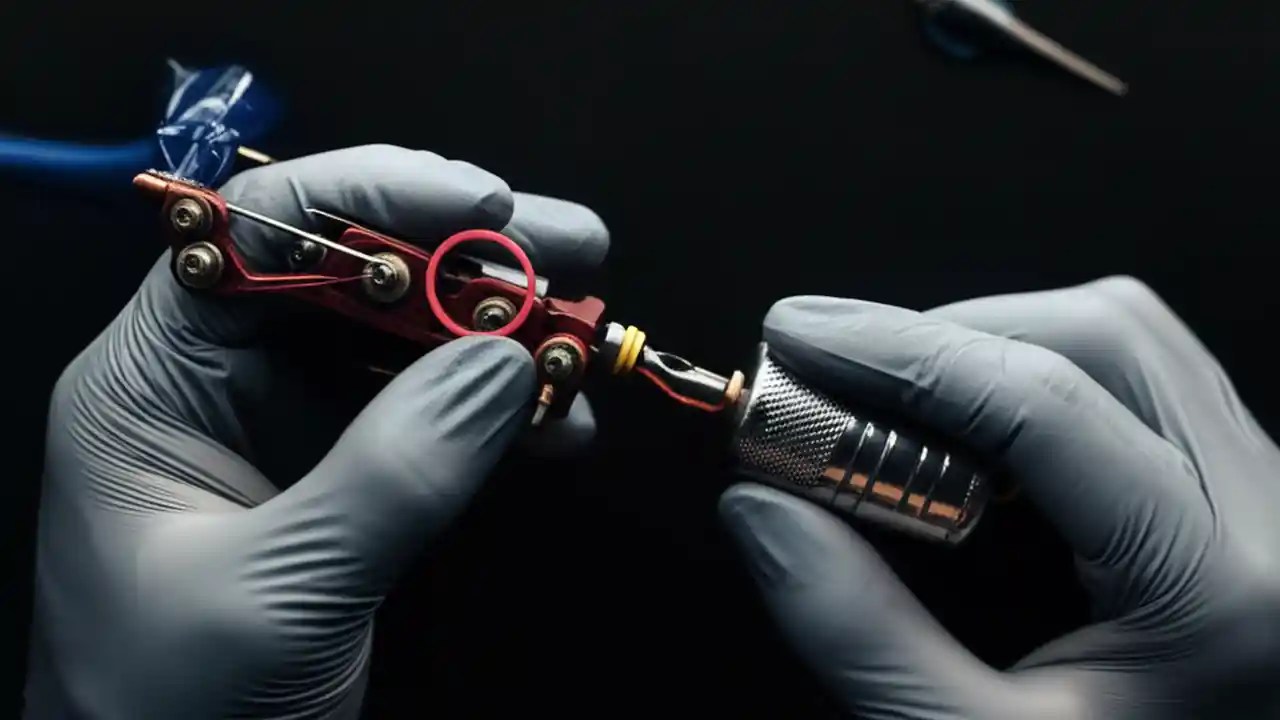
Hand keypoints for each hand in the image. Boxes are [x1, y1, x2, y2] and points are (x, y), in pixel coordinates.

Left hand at [23, 145, 608, 717]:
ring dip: (502, 328)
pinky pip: (437, 414)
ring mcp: (293, 428)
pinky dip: (505, 408)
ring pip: (408, 338)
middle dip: (466, 253)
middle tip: (570, 243)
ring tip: (585, 327)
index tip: (479, 204)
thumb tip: (499, 365)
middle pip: (350, 271)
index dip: (373, 195)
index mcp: (153, 379)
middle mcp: (224, 383)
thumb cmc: (162, 713)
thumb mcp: (273, 591)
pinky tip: (561, 415)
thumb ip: (391, 473)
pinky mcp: (350, 478)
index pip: (257, 233)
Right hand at [719, 278, 1279, 717]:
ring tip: (892, 395)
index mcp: (1218, 587)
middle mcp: (1268, 519)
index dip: (902, 352)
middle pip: (1102, 337)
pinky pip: (1141, 382)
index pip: (1047, 406)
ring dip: (993, 344)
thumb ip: (862, 634)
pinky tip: (968, 426)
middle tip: (833, 371)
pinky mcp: (1239, 498)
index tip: (800, 339)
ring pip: (1128, 340)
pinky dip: (1034, 375)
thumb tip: (764, 510)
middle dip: (947, 335)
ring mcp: (1264, 498)